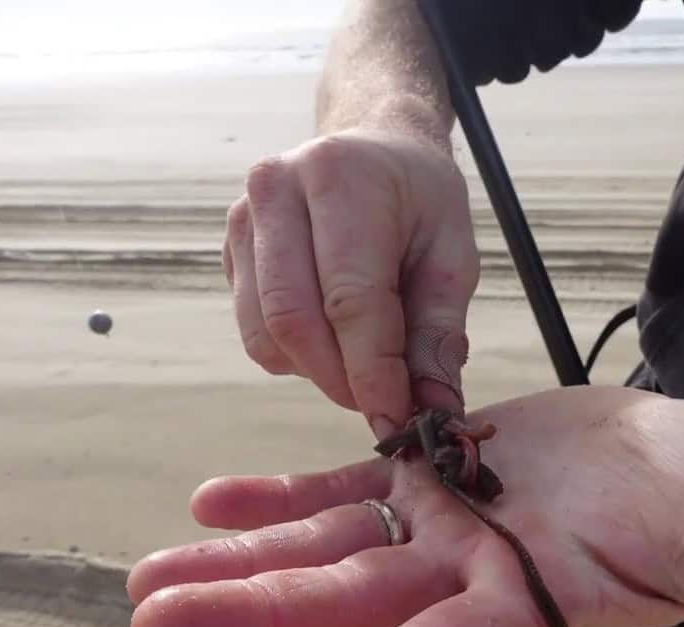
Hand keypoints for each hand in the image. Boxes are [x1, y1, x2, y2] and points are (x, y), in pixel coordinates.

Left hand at [126, 386, 683, 626]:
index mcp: (529, 608)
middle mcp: (468, 577)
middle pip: (349, 600)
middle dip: (253, 611)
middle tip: (150, 616)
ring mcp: (446, 527)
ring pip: (331, 544)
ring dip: (245, 557)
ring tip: (153, 572)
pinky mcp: (441, 476)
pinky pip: (349, 483)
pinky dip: (283, 493)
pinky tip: (214, 496)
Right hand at [223, 128, 478, 437]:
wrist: (373, 147)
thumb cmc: (419, 201)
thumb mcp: (453, 256)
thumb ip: (440, 336)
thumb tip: (434, 414)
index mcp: (341, 177)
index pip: (349, 298)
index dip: (373, 372)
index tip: (398, 423)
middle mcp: (277, 189)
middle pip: (294, 321)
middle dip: (342, 381)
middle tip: (384, 407)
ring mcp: (243, 219)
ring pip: (266, 335)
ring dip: (318, 372)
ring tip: (365, 362)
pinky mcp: (230, 250)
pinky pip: (254, 331)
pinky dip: (296, 355)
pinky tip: (333, 333)